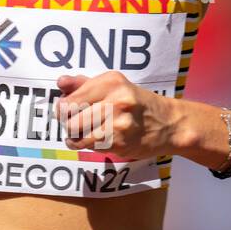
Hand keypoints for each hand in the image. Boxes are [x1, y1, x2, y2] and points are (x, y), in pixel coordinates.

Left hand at [53, 71, 181, 159]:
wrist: (169, 124)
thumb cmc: (137, 103)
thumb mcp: (114, 86)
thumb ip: (84, 84)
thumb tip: (61, 83)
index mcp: (111, 82)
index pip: (70, 100)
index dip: (63, 109)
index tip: (66, 112)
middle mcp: (115, 100)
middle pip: (70, 119)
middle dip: (69, 124)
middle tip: (77, 123)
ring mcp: (118, 123)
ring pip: (77, 135)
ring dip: (76, 137)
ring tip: (87, 133)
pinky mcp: (120, 142)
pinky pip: (90, 147)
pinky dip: (88, 145)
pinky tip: (99, 140)